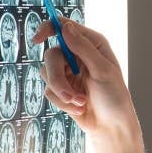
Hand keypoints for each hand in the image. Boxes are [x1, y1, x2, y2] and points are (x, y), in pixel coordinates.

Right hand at [34, 18, 139, 144]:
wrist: (110, 125)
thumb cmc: (114, 96)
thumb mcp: (103, 71)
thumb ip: (84, 48)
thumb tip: (65, 27)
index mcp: (92, 44)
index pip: (64, 27)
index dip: (48, 28)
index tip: (37, 39)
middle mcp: (77, 54)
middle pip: (51, 55)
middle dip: (57, 77)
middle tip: (69, 94)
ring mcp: (67, 71)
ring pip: (46, 73)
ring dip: (62, 92)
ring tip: (80, 103)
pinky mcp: (60, 88)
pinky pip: (48, 91)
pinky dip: (62, 102)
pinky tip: (79, 108)